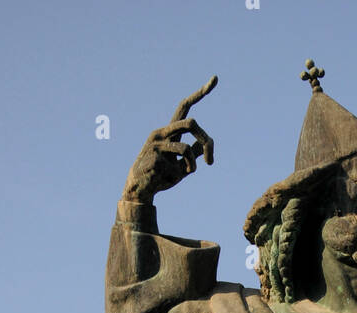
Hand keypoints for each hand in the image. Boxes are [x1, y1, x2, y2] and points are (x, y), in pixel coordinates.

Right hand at [121, 76, 216, 201]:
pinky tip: (165, 178)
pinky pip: (176, 166)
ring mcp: (156, 143)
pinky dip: (178, 176)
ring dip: (192, 165)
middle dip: (205, 141)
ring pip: (186, 148)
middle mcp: (162, 133)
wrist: (141, 190)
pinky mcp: (153, 156)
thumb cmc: (162, 176)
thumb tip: (205, 145)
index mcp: (169, 131)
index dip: (200, 93)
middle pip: (190, 123)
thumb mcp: (182, 165)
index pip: (185, 107)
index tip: (215, 79)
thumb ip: (193, 154)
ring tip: (188, 174)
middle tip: (210, 161)